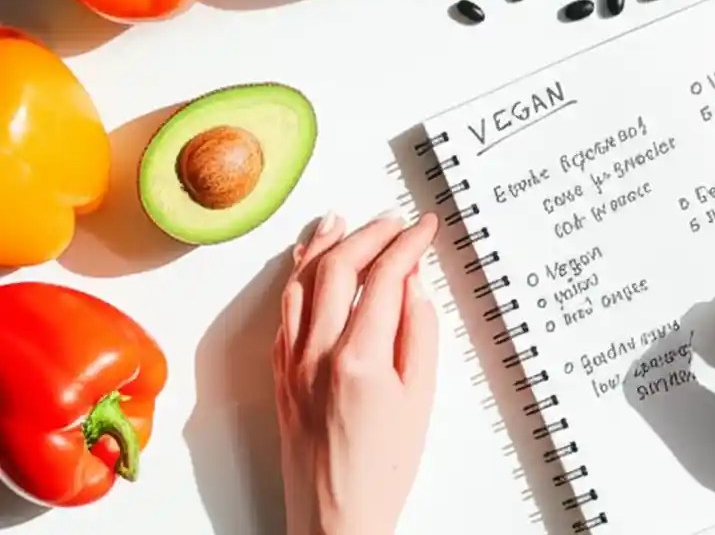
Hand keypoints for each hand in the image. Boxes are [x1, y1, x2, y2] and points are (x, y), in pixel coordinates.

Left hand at [273, 210, 440, 534]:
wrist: (336, 519)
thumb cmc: (382, 470)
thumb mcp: (420, 398)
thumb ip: (418, 332)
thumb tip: (412, 285)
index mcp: (358, 359)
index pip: (383, 277)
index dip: (406, 243)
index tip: (423, 228)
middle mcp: (317, 353)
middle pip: (337, 267)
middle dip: (367, 233)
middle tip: (393, 220)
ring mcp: (292, 362)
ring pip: (300, 283)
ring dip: (323, 245)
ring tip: (341, 222)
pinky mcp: (280, 374)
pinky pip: (285, 311)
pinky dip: (299, 278)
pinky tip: (309, 267)